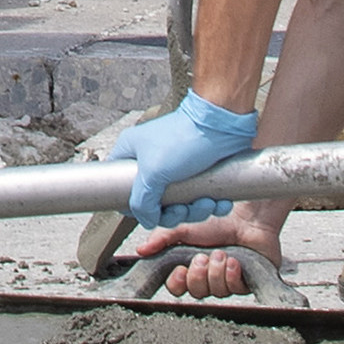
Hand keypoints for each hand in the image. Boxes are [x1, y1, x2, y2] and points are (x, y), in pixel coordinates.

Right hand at [113, 91, 258, 226]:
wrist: (223, 125)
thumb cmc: (185, 137)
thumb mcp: (152, 172)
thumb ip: (141, 201)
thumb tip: (145, 218)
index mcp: (133, 154)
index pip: (120, 185)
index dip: (134, 206)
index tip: (150, 213)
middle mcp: (153, 160)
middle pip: (155, 202)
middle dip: (175, 212)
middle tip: (183, 209)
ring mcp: (176, 167)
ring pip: (181, 203)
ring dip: (196, 210)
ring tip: (207, 202)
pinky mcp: (198, 172)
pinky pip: (201, 198)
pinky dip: (212, 205)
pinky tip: (219, 201)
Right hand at [126, 203, 283, 296]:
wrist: (247, 216)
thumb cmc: (220, 221)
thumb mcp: (184, 227)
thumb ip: (161, 239)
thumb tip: (141, 250)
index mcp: (191, 265)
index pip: (177, 287)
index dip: (178, 283)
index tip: (180, 270)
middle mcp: (208, 276)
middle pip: (196, 292)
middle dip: (198, 274)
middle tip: (203, 257)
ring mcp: (226, 280)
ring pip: (215, 292)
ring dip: (216, 271)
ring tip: (222, 253)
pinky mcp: (244, 282)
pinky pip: (234, 290)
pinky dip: (232, 275)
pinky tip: (234, 262)